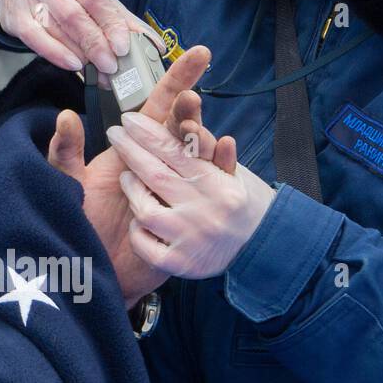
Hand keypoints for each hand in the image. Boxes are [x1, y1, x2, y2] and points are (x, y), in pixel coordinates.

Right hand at [0, 0, 161, 74]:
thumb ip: (116, 12)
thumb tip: (151, 43)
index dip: (109, 23)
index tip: (125, 47)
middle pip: (72, 14)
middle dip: (96, 43)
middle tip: (113, 67)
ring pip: (53, 29)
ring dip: (79, 54)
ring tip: (99, 72)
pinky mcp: (11, 17)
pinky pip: (33, 39)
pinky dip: (56, 54)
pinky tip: (74, 64)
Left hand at [48, 45, 223, 307]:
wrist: (89, 275)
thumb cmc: (79, 222)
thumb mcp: (69, 184)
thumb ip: (65, 152)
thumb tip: (66, 114)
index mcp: (135, 153)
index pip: (160, 110)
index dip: (178, 81)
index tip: (199, 52)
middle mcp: (161, 172)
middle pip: (183, 133)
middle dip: (189, 113)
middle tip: (190, 99)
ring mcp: (178, 201)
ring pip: (199, 164)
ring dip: (200, 146)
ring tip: (199, 134)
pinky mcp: (185, 234)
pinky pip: (208, 202)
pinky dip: (217, 179)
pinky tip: (220, 161)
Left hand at [108, 111, 277, 279]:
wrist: (267, 252)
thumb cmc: (240, 204)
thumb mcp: (234, 174)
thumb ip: (210, 152)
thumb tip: (191, 120)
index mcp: (219, 185)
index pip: (176, 152)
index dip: (149, 133)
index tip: (128, 119)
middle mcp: (206, 212)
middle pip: (156, 175)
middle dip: (131, 150)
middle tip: (115, 133)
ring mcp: (192, 239)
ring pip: (145, 210)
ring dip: (132, 189)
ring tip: (127, 177)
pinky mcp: (181, 263)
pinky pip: (144, 244)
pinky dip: (137, 231)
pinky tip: (140, 220)